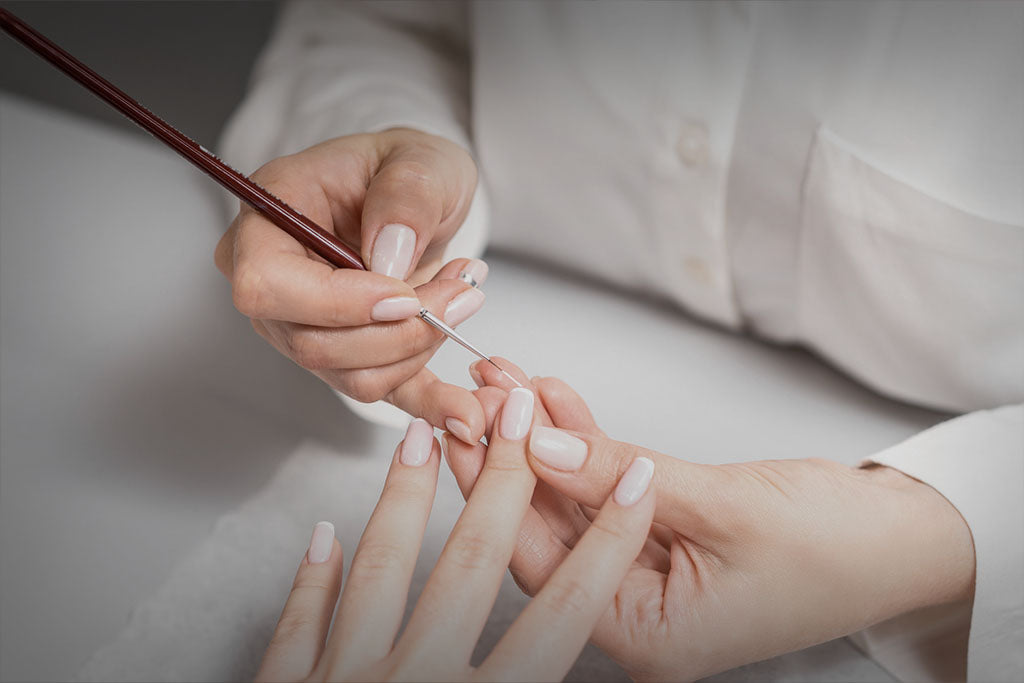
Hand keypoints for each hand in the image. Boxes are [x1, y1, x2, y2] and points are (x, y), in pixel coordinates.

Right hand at [215, 129, 487, 440]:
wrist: (413, 194)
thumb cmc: (402, 168)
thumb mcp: (419, 158)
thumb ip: (406, 195)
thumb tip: (389, 257)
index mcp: (268, 218)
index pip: (268, 285)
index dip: (337, 303)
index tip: (407, 295)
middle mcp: (272, 279)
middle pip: (311, 343)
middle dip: (397, 332)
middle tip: (463, 294)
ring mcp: (302, 324)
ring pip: (348, 374)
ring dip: (419, 350)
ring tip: (464, 297)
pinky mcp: (345, 353)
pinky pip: (378, 390)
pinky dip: (422, 403)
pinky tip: (461, 410)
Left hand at [256, 390, 656, 681]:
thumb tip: (599, 674)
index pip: (561, 617)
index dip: (603, 545)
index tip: (629, 485)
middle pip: (472, 566)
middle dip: (506, 483)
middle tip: (520, 411)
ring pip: (381, 569)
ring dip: (405, 499)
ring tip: (422, 437)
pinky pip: (297, 627)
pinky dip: (310, 580)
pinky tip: (321, 536)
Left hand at [447, 360, 976, 680]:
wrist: (903, 539)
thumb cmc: (836, 547)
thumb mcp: (722, 506)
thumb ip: (621, 477)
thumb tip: (538, 445)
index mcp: (646, 634)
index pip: (545, 563)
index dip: (501, 490)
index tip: (472, 427)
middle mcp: (636, 610)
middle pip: (549, 527)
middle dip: (514, 452)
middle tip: (479, 393)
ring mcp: (647, 571)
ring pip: (574, 499)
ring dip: (545, 436)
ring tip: (508, 378)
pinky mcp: (661, 533)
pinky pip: (608, 484)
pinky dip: (587, 439)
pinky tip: (555, 396)